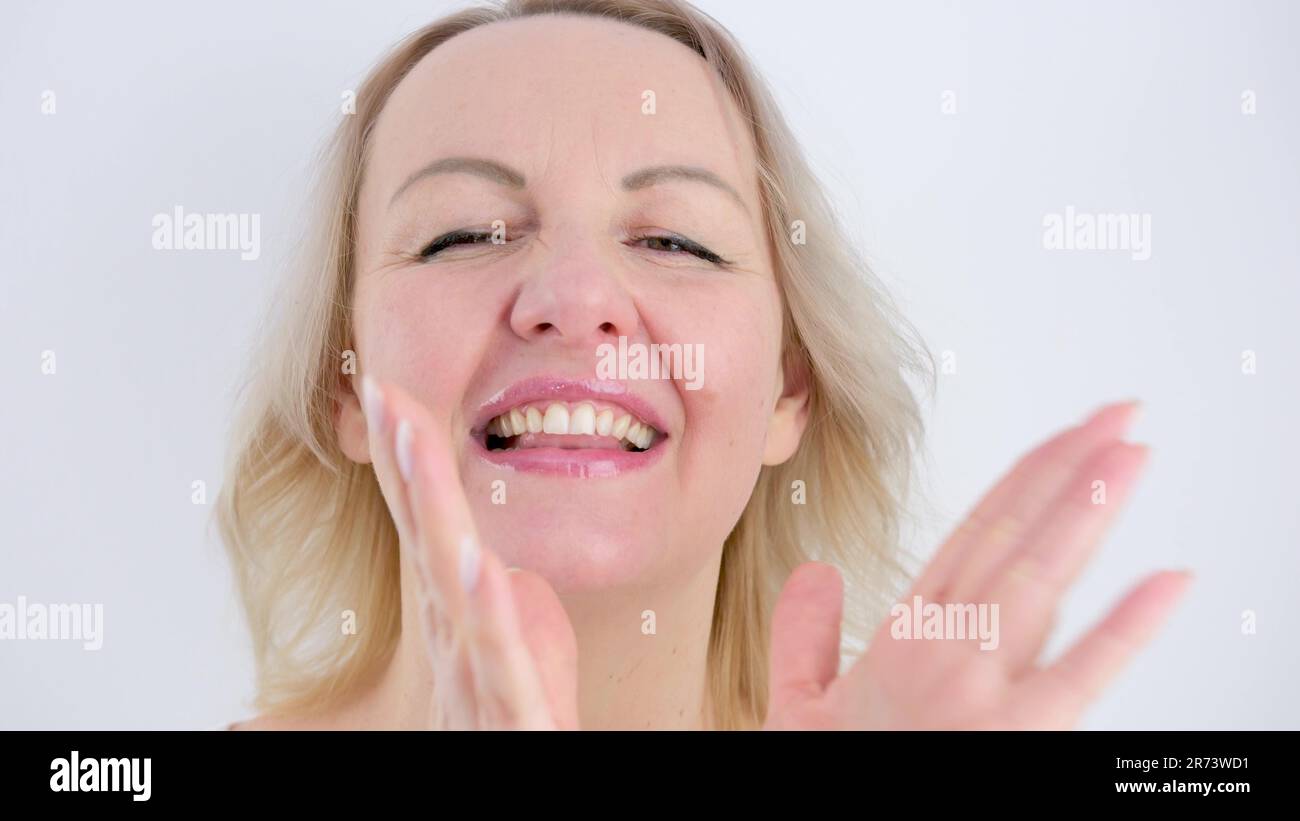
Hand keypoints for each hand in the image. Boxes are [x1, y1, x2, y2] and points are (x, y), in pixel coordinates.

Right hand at [361, 376, 578, 728]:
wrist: (518, 771)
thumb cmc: (520, 715)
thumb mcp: (520, 644)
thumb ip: (501, 596)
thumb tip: (492, 563)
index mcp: (458, 610)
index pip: (426, 521)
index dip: (406, 458)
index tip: (387, 390)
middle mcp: (456, 634)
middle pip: (428, 535)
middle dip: (409, 462)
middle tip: (386, 394)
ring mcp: (479, 670)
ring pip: (453, 583)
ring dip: (433, 511)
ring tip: (415, 445)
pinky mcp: (512, 709)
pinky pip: (500, 656)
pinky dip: (486, 610)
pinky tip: (478, 564)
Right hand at [764, 401, 1191, 729]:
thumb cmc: (828, 777)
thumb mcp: (798, 708)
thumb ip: (802, 636)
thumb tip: (813, 572)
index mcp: (905, 635)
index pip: (974, 534)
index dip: (1025, 479)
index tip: (1063, 437)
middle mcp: (946, 646)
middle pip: (1016, 537)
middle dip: (1071, 469)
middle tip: (1118, 415)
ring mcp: (982, 686)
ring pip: (1042, 579)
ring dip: (1090, 510)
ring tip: (1131, 454)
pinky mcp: (1019, 734)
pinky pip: (1083, 674)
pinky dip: (1130, 626)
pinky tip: (1171, 581)